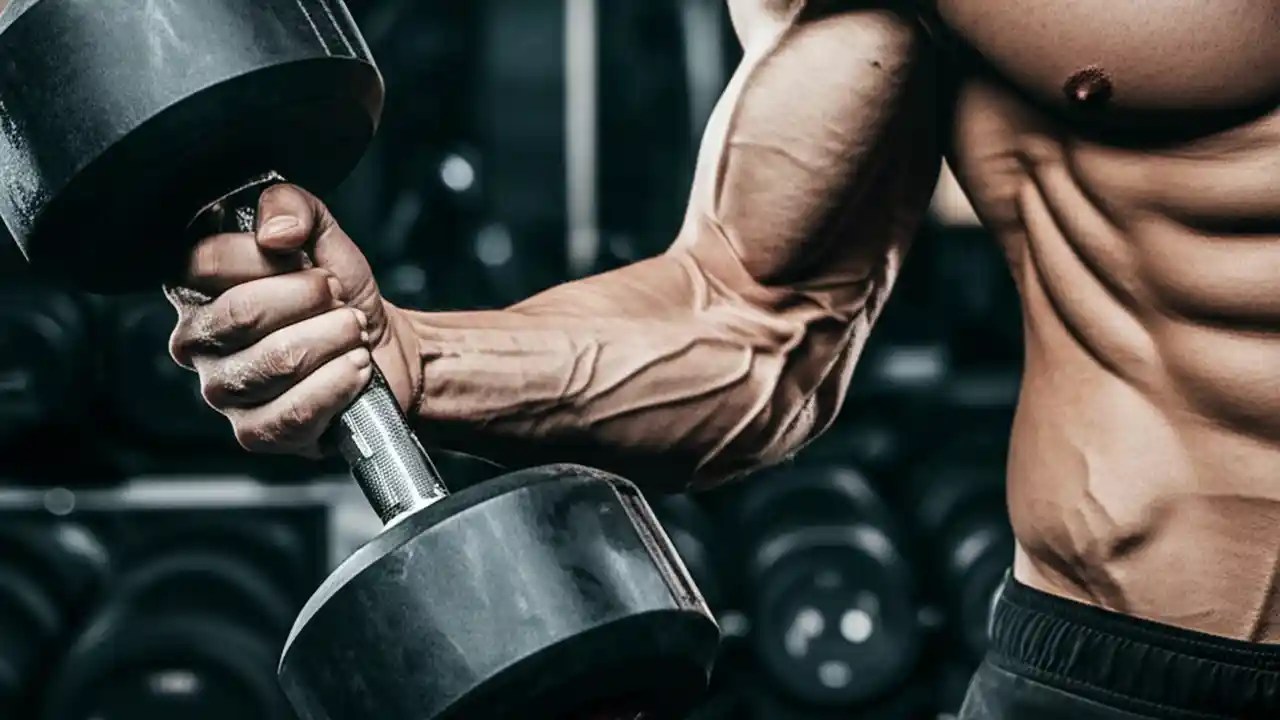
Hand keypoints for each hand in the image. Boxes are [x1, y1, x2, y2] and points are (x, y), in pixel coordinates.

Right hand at [165, 184, 420, 457]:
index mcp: (197, 287)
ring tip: (353, 333)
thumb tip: (276, 231)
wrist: (378, 346)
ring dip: (332, 340)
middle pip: (242, 313)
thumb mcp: (322, 237)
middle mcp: (198, 340)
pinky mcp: (255, 432)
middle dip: (310, 301)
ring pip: (276, 362)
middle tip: (340, 300)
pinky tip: (354, 369)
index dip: (271, 260)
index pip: (207, 263)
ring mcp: (222, 390)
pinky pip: (292, 412)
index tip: (314, 266)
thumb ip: (292, 207)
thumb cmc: (338, 295)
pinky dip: (336, 385)